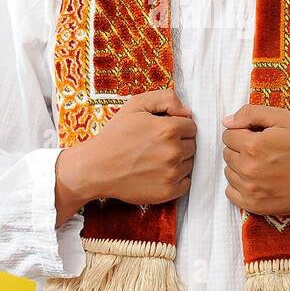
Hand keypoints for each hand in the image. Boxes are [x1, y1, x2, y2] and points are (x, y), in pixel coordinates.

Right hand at [55, 89, 195, 221]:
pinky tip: (159, 173)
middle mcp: (173, 152)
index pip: (191, 126)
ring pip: (189, 163)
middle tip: (157, 145)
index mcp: (169, 129)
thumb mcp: (136, 105)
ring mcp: (172, 174)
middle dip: (179, 143)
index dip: (177, 127)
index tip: (162, 131)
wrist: (97, 167)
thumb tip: (187, 112)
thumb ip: (166, 99)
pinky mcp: (168, 192)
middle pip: (192, 145)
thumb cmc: (116, 135)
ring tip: (155, 159)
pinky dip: (177, 178)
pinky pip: (186, 183)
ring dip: (178, 160)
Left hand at [221, 104, 289, 227]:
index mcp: (253, 146)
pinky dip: (239, 186)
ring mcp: (250, 189)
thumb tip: (226, 121)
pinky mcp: (253, 205)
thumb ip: (251, 113)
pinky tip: (256, 180)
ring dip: (239, 167)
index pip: (228, 135)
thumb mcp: (283, 119)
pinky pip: (230, 192)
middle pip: (227, 153)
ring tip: (262, 165)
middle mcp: (248, 169)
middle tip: (262, 151)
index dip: (242, 132)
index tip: (257, 136)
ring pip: (228, 172)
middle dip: (240, 149)